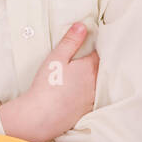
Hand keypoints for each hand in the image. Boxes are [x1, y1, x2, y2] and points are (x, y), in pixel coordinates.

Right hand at [0, 23, 98, 141]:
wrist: (41, 116)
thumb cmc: (47, 85)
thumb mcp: (56, 58)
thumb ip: (70, 41)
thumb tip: (83, 25)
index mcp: (89, 67)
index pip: (98, 53)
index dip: (94, 48)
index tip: (90, 45)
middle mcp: (95, 82)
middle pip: (101, 68)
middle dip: (96, 62)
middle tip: (89, 58)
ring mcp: (92, 97)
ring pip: (99, 83)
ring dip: (95, 78)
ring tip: (86, 74)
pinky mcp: (87, 110)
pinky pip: (95, 97)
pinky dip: (92, 93)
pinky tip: (82, 93)